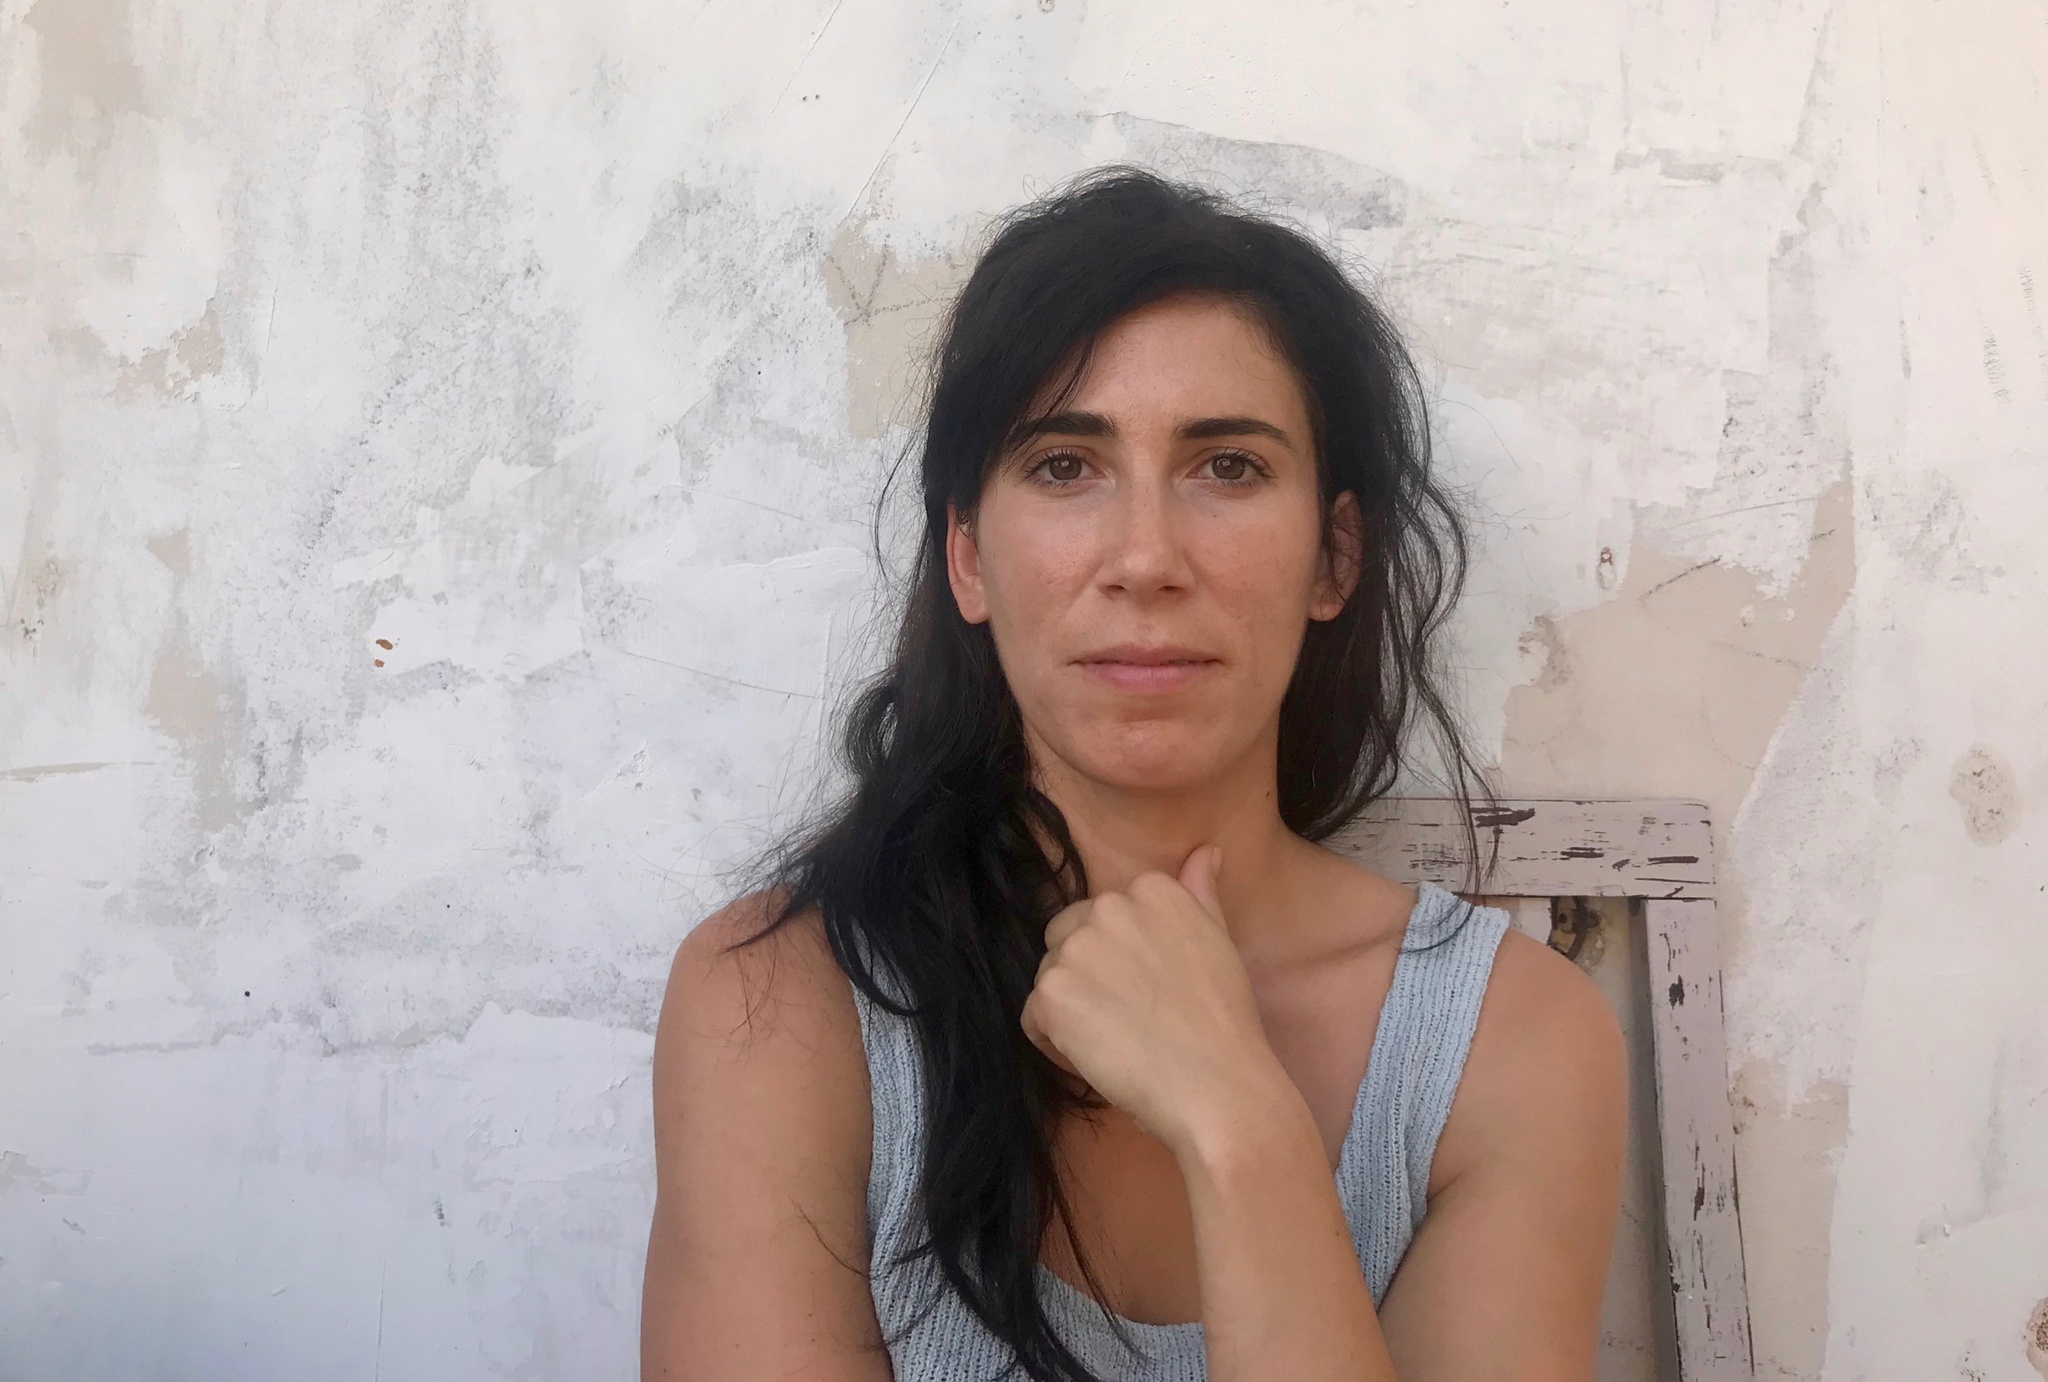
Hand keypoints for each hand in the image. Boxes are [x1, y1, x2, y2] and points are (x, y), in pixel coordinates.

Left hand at [1020, 846, 1285, 1156]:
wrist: (1217, 1085)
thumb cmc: (1225, 1022)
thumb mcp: (1219, 941)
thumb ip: (1199, 891)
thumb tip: (1205, 851)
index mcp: (1150, 889)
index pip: (1103, 917)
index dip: (1119, 961)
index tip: (1150, 992)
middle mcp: (1108, 907)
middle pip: (1067, 940)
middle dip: (1087, 978)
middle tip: (1129, 1020)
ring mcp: (1076, 949)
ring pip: (1050, 979)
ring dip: (1072, 1012)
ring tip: (1118, 1043)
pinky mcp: (1051, 993)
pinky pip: (1033, 1018)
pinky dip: (1056, 1044)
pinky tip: (1098, 1061)